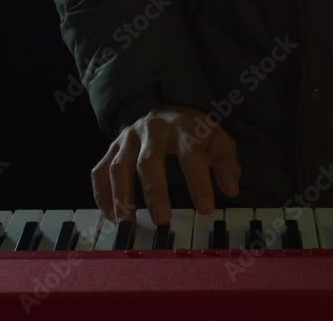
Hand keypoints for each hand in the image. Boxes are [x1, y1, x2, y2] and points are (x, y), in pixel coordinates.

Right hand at [91, 106, 240, 224]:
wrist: (164, 111)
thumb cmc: (193, 132)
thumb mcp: (217, 139)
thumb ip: (226, 162)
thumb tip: (232, 190)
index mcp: (183, 126)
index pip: (190, 154)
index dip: (198, 181)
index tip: (206, 209)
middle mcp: (151, 130)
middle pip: (149, 160)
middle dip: (155, 191)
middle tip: (162, 220)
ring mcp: (127, 138)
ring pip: (118, 166)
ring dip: (122, 196)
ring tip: (128, 222)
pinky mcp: (112, 148)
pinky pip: (100, 171)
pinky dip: (102, 195)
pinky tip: (111, 216)